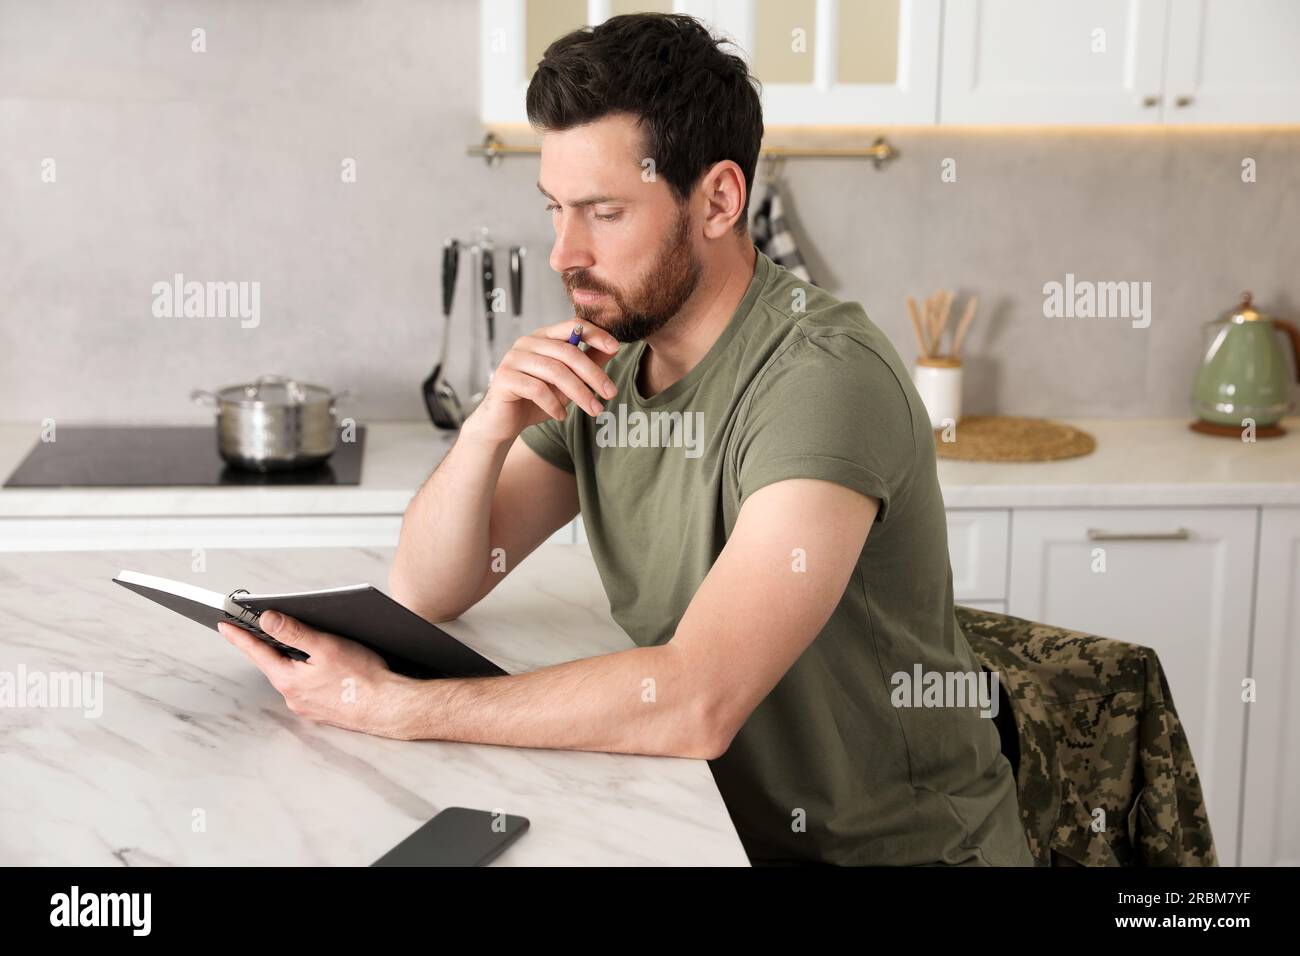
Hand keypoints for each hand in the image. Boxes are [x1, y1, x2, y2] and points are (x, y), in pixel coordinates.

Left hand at [217, 610, 418, 739]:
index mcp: (289, 679)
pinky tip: (325, 668)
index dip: (240, 636)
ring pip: (293, 676)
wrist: (390, 708)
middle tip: (259, 630)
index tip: (224, 626)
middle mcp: (293, 696)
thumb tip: (266, 620)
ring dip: (293, 661)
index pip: (257, 652)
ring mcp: (308, 706)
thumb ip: (294, 632)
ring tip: (300, 646)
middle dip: (269, 647)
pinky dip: (309, 674)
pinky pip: (308, 687)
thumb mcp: (327, 646)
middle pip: (274, 664)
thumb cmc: (364, 678)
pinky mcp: (324, 711)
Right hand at [464, 318, 621, 443]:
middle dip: (593, 373)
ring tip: (594, 410)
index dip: (595, 334)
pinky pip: (537, 389)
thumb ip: (587, 363)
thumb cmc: (537, 400)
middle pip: (567, 351)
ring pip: (555, 371)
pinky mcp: (504, 378)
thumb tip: (613, 348)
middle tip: (611, 393)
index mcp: (543, 337)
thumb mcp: (568, 382)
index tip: (616, 347)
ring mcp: (513, 358)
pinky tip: (562, 416)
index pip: (572, 325)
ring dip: (579, 393)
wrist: (503, 422)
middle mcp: (526, 342)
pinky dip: (554, 404)